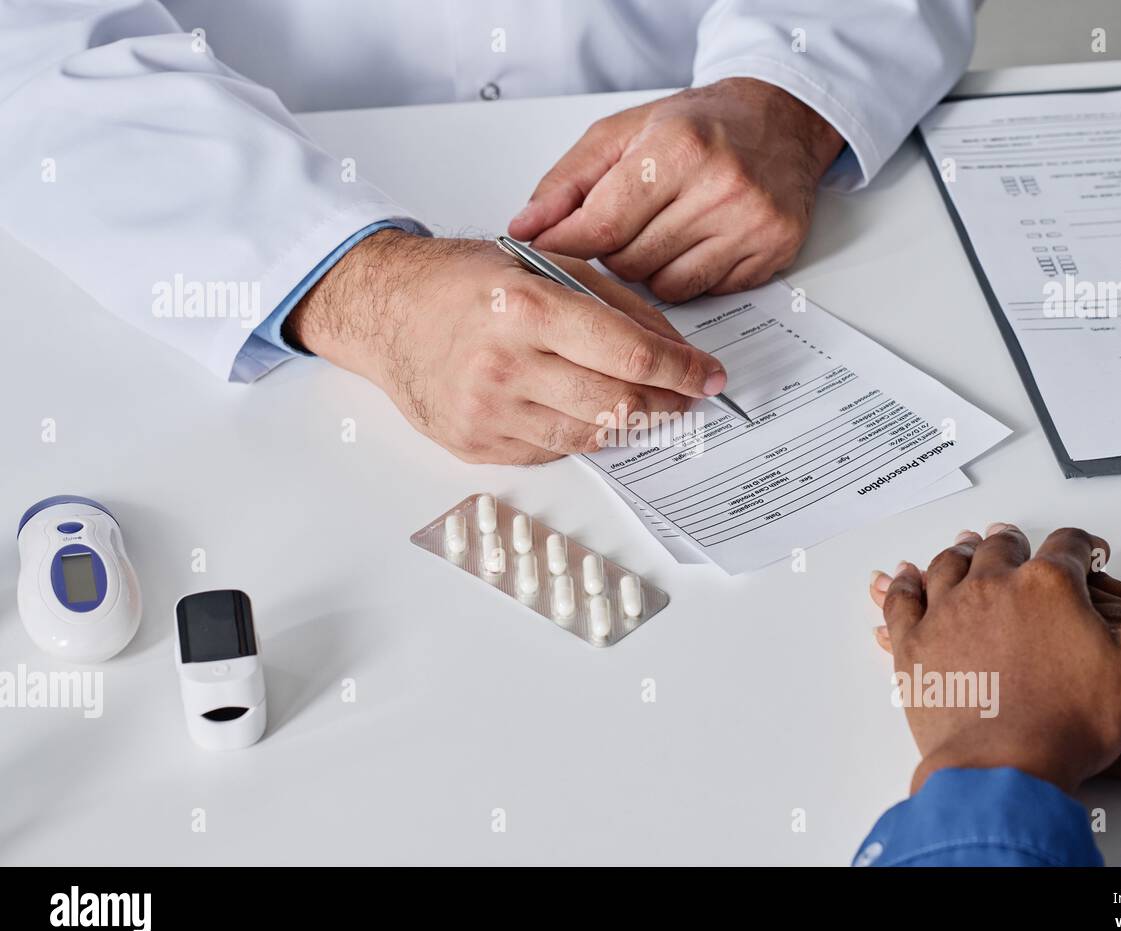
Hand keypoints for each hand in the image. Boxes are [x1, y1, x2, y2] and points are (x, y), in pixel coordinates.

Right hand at [284, 231, 727, 463]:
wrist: (386, 313)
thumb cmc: (463, 282)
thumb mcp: (542, 264)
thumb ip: (613, 302)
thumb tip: (673, 346)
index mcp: (526, 308)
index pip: (628, 353)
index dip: (680, 370)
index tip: (708, 376)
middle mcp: (505, 365)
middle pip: (617, 402)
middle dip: (667, 402)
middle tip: (689, 396)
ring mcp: (489, 412)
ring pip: (590, 435)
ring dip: (631, 423)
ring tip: (649, 405)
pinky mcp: (477, 444)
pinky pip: (553, 450)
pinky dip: (583, 433)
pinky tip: (592, 412)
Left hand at [508, 78, 844, 302]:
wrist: (778, 121)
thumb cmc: (696, 125)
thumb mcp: (621, 134)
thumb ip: (567, 183)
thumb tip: (525, 228)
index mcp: (677, 147)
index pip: (603, 225)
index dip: (567, 244)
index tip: (546, 250)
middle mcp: (721, 186)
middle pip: (630, 263)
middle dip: (615, 251)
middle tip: (628, 222)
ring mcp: (751, 223)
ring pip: (664, 287)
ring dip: (651, 268)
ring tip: (665, 228)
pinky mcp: (771, 252)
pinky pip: (703, 293)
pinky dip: (689, 275)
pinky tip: (698, 241)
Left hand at [870, 524, 1120, 794]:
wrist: (1006, 765)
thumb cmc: (1071, 724)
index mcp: (1049, 584)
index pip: (1068, 545)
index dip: (1082, 546)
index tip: (1087, 553)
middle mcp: (994, 584)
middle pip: (1002, 547)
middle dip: (1015, 543)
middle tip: (1017, 544)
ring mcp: (948, 609)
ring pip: (950, 564)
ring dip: (961, 554)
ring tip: (967, 551)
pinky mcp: (914, 640)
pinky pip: (903, 598)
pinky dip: (903, 583)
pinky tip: (903, 577)